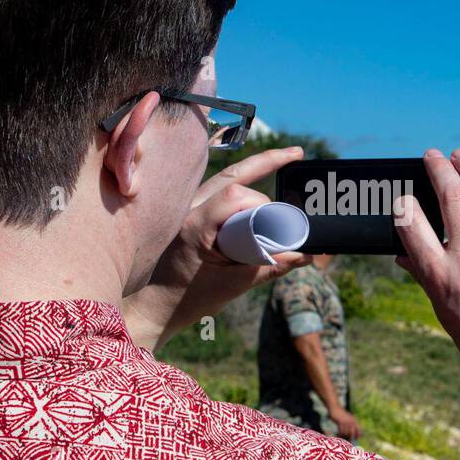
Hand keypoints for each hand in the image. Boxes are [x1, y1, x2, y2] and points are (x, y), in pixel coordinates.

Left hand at [122, 147, 310, 349]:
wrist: (154, 305)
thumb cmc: (189, 298)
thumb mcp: (234, 285)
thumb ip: (272, 267)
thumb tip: (306, 256)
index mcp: (195, 226)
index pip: (234, 195)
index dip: (262, 202)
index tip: (279, 221)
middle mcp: (186, 209)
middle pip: (232, 175)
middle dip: (266, 162)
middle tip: (297, 154)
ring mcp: (184, 207)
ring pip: (223, 177)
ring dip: (253, 166)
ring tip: (285, 156)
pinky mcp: (186, 210)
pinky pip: (216, 189)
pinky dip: (238, 181)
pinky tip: (257, 173)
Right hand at [328, 406, 361, 440]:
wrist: (335, 407)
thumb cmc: (341, 414)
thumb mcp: (347, 418)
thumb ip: (350, 424)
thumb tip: (350, 433)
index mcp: (354, 420)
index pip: (358, 430)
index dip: (357, 436)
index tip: (353, 439)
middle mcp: (351, 421)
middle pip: (352, 433)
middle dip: (349, 438)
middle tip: (345, 441)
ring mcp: (346, 421)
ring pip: (346, 433)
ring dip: (343, 437)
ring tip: (340, 437)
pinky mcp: (340, 422)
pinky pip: (341, 431)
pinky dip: (339, 434)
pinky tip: (336, 434)